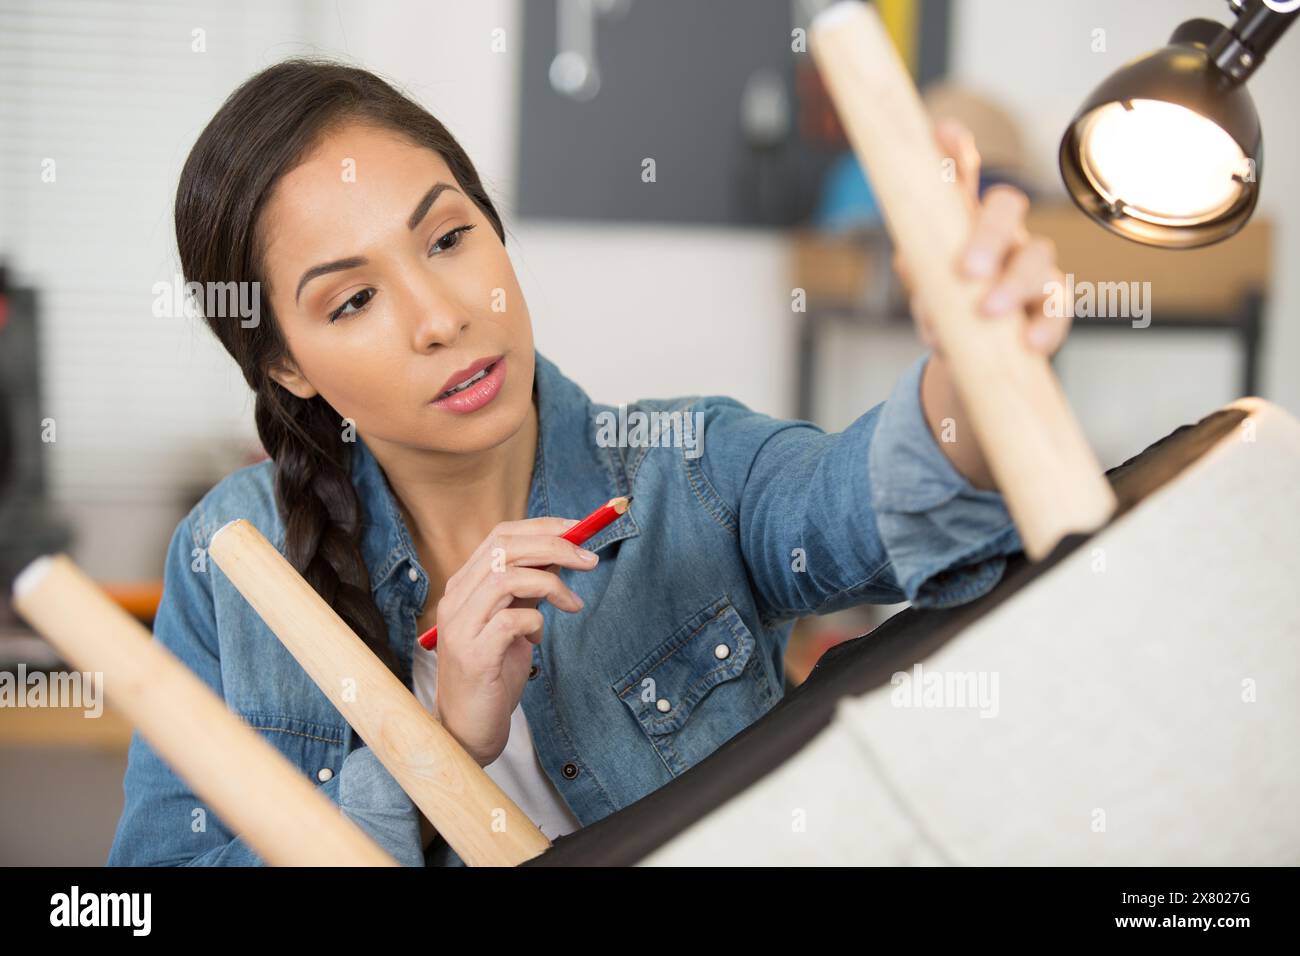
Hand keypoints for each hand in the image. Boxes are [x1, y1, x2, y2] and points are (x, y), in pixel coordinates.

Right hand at [431, 516, 598, 766]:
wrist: (467, 730)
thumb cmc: (494, 673)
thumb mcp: (515, 620)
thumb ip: (530, 588)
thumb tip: (563, 552)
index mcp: (464, 586)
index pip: (501, 536)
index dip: (543, 527)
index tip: (579, 530)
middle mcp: (455, 600)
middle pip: (504, 549)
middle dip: (554, 546)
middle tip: (590, 560)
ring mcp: (460, 627)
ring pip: (506, 578)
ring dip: (551, 583)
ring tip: (574, 604)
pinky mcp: (473, 656)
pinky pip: (511, 620)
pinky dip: (536, 621)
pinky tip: (539, 639)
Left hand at [894, 118, 1068, 356]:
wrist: (968, 357)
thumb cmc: (946, 308)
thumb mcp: (925, 285)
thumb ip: (918, 269)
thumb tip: (911, 264)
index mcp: (965, 222)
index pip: (963, 178)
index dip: (956, 154)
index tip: (944, 134)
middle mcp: (1003, 234)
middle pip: (1007, 207)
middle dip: (988, 232)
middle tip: (967, 269)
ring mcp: (1032, 268)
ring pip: (1036, 258)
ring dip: (1012, 284)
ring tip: (986, 312)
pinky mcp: (1049, 308)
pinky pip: (1057, 310)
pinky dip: (1044, 327)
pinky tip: (1029, 342)